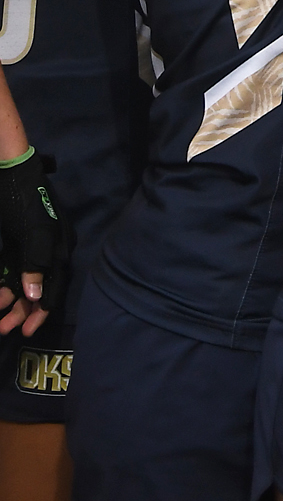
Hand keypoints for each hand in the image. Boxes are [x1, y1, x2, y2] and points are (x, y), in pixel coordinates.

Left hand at [0, 148, 67, 338]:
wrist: (9, 169)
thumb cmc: (23, 198)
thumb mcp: (32, 229)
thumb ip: (36, 261)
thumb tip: (35, 294)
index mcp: (59, 247)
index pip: (54, 286)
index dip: (42, 311)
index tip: (27, 332)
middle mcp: (48, 250)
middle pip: (37, 288)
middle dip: (21, 310)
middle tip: (4, 329)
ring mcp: (31, 247)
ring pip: (22, 282)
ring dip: (10, 300)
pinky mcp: (16, 243)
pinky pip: (10, 270)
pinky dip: (3, 284)